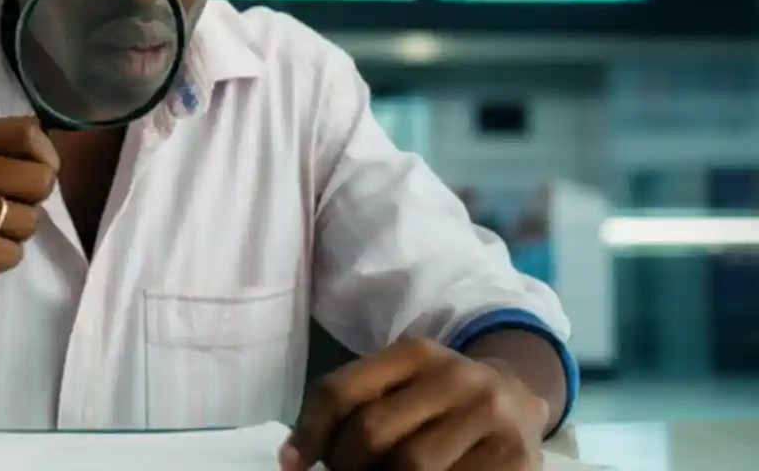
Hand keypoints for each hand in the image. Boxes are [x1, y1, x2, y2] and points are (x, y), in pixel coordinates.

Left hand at [280, 338, 549, 470]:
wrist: (520, 398)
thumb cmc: (439, 398)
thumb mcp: (399, 383)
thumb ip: (354, 407)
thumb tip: (296, 458)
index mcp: (415, 352)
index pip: (341, 391)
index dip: (308, 432)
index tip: (293, 463)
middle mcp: (456, 378)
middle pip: (372, 432)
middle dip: (345, 464)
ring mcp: (489, 419)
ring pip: (411, 467)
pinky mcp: (516, 459)